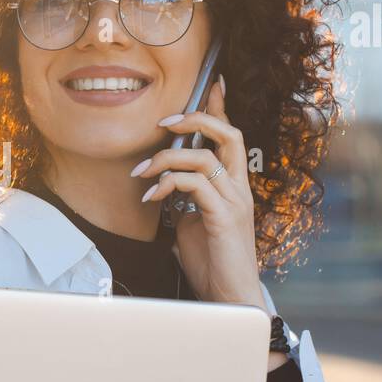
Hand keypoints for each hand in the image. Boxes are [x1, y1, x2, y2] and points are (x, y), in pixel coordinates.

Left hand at [131, 75, 264, 307]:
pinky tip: (152, 197)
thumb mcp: (191, 226)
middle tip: (165, 122)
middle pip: (229, 134)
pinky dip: (168, 184)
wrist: (229, 298)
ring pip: (204, 158)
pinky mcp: (224, 217)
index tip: (211, 83)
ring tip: (141, 172)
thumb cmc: (212, 264)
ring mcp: (234, 202)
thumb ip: (183, 204)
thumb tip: (162, 191)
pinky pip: (195, 185)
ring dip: (166, 159)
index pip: (231, 138)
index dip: (220, 108)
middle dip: (196, 118)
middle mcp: (239, 189)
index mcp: (234, 187)